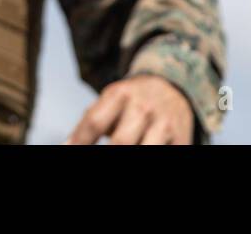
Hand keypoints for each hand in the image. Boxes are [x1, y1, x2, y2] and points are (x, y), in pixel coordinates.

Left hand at [65, 75, 194, 144]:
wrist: (174, 86)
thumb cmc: (133, 100)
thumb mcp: (112, 99)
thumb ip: (92, 120)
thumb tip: (68, 145)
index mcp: (121, 94)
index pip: (95, 121)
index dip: (79, 141)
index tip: (68, 149)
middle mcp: (144, 108)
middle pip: (121, 142)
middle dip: (107, 154)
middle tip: (89, 164)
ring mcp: (165, 125)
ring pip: (145, 150)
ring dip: (131, 156)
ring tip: (116, 153)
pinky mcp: (182, 139)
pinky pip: (164, 153)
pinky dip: (152, 155)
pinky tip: (140, 150)